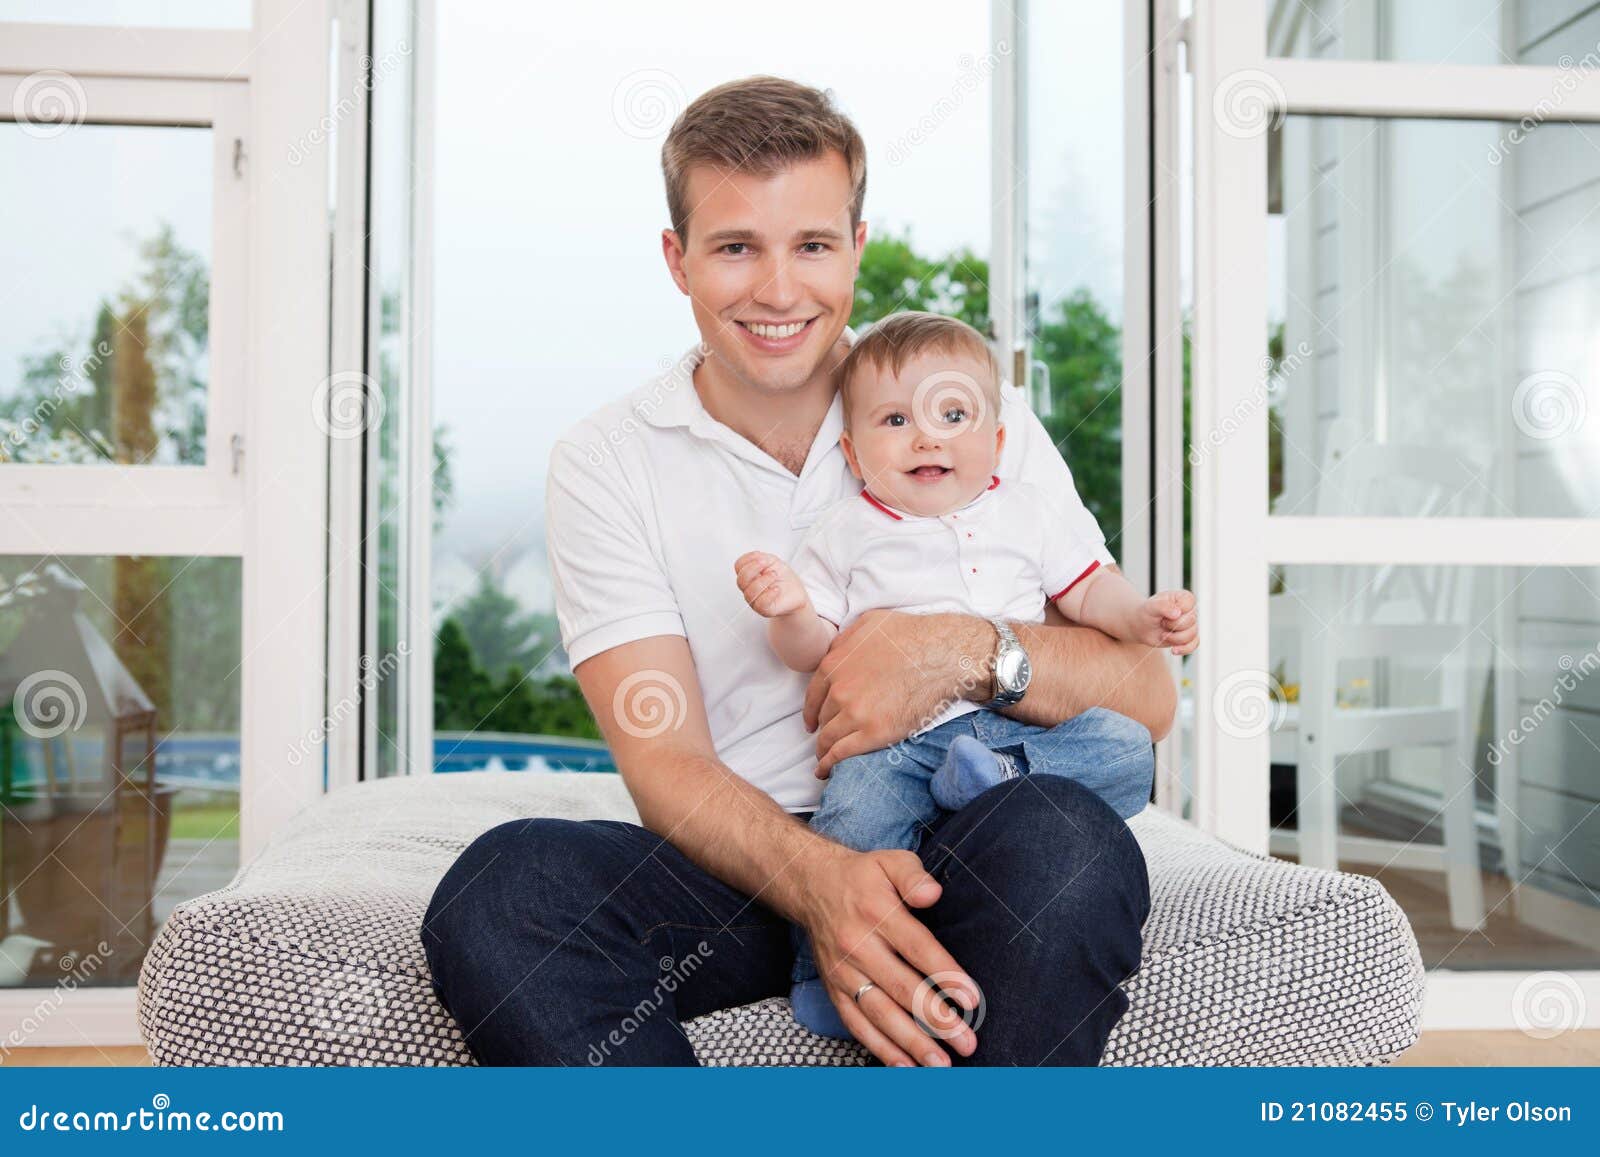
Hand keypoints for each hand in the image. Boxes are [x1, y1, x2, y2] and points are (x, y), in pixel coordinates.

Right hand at [734, 551, 810, 618]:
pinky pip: (760, 604)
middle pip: (741, 580)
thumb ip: (761, 557)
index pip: (739, 566)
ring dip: (763, 581)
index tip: (763, 558)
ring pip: (749, 592)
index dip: (748, 560)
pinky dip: (769, 594)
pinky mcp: (764, 610)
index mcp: (749, 575)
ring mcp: (755, 600)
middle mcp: (748, 588)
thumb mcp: (773, 562)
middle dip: (754, 569)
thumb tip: (755, 558)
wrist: (796, 592)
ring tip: (775, 576)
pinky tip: (777, 589)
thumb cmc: (783, 578)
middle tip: (768, 567)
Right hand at [798, 844, 979, 1066]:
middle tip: (966, 1042)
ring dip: (911, 1042)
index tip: (971, 998)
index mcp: (877, 913)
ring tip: (940, 1063)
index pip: (917, 948)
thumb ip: (914, 876)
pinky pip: (857, 1024)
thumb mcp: (890, 861)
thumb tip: (933, 894)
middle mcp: (858, 946)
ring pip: (879, 1013)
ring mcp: (843, 972)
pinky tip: (905, 1066)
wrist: (811, 885)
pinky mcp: (833, 989)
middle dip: (936, 1019)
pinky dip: (880, 1048)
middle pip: (901, 988)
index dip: (945, 974)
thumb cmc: (863, 876)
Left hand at [803, 610, 985, 777]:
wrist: (942, 655)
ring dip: (823, 750)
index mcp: (833, 665)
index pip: (813, 696)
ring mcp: (855, 714)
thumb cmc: (911, 635)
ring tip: (823, 759)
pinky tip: (824, 771)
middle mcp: (839, 691)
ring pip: (829, 738)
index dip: (811, 712)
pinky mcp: (874, 733)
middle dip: (823, 730)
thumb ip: (846, 639)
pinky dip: (828, 764)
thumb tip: (836, 649)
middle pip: (823, 718)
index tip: (811, 723)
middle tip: (825, 740)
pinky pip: (841, 754)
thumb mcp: (869, 623)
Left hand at [1137, 589, 1197, 654]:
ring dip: (1175, 638)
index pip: (1189, 603)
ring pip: (1192, 634)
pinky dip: (1184, 649)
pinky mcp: (1188, 638)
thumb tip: (1177, 613)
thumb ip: (1163, 606)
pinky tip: (1173, 650)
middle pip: (1191, 621)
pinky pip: (1193, 645)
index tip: (1164, 612)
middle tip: (1162, 623)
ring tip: (1163, 635)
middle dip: (1173, 625)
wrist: (1141, 626)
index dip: (1176, 610)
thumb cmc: (1146, 613)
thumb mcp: (1151, 606)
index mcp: (1182, 598)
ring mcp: (1190, 625)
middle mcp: (1189, 611)